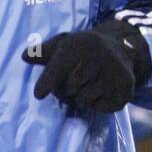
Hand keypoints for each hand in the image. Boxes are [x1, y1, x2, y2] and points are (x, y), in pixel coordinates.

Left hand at [22, 19, 150, 112]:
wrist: (123, 49)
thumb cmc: (85, 50)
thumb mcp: (65, 44)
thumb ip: (44, 52)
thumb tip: (25, 56)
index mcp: (81, 43)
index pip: (60, 66)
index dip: (48, 81)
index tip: (38, 94)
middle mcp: (101, 55)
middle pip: (70, 88)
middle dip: (66, 91)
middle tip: (73, 82)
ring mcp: (115, 72)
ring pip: (84, 100)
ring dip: (81, 98)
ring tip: (88, 85)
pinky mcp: (126, 88)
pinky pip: (100, 108)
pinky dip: (97, 104)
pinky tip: (102, 90)